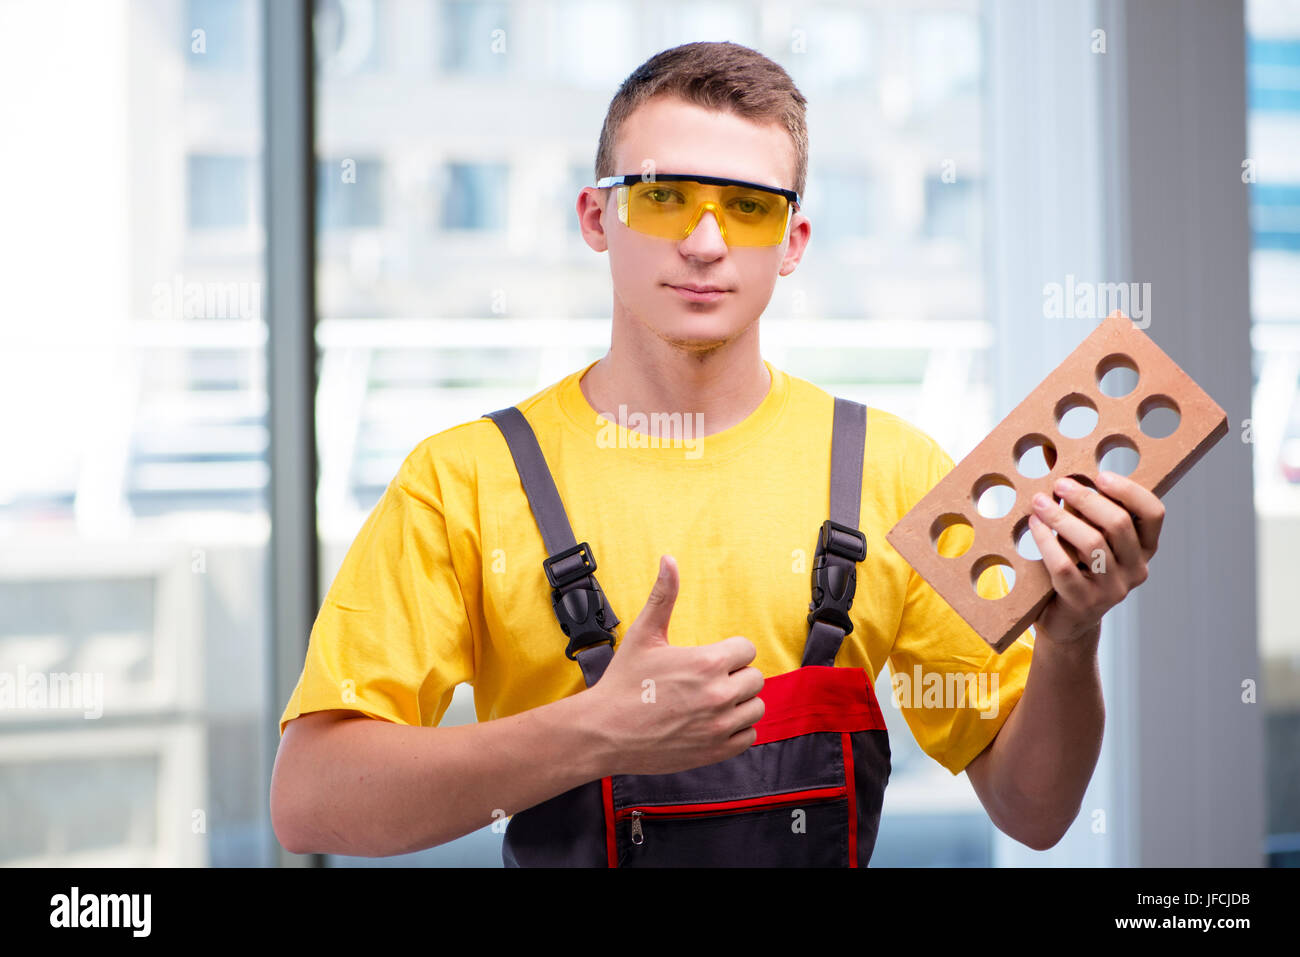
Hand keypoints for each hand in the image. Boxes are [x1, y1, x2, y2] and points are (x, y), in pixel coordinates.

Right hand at [585, 555, 764, 775]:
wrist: (604, 732)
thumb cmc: (623, 683)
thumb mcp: (644, 635)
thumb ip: (663, 596)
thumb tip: (669, 561)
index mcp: (708, 663)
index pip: (747, 649)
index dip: (729, 652)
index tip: (709, 660)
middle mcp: (720, 695)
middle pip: (755, 678)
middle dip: (735, 677)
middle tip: (706, 682)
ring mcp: (720, 726)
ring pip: (756, 708)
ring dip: (739, 704)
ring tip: (711, 702)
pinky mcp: (717, 751)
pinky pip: (749, 736)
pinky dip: (736, 730)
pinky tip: (712, 723)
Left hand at [1026, 470, 1164, 644]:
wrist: (1066, 621)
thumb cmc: (1078, 569)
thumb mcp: (1091, 539)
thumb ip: (1089, 512)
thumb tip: (1068, 473)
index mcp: (1144, 549)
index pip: (1154, 513)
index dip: (1129, 491)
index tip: (1100, 476)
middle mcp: (1136, 569)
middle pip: (1118, 524)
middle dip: (1086, 498)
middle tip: (1060, 484)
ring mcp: (1113, 589)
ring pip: (1092, 543)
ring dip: (1061, 517)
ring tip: (1039, 502)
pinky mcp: (1085, 602)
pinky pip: (1064, 566)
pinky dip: (1046, 541)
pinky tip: (1033, 525)